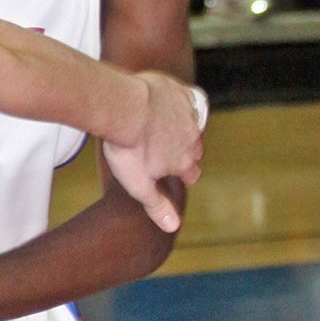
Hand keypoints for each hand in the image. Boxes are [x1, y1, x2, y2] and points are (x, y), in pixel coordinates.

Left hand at [101, 72, 206, 232]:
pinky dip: (181, 102)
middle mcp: (192, 138)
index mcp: (183, 161)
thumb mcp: (138, 184)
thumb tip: (173, 227)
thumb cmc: (127, 148)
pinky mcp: (181, 93)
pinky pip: (189, 99)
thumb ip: (156, 205)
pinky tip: (169, 101)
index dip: (184, 175)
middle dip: (186, 152)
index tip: (177, 174)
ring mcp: (189, 114)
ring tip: (167, 126)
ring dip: (184, 127)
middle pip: (195, 149)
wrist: (124, 108)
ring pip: (194, 124)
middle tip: (169, 150)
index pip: (192, 174)